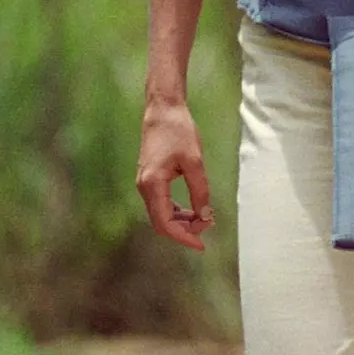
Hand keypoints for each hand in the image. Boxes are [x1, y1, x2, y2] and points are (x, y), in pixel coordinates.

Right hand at [136, 98, 214, 251]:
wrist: (163, 109)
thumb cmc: (179, 131)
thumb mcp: (195, 162)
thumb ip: (200, 191)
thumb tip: (205, 217)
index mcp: (153, 184)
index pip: (165, 224)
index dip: (183, 237)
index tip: (202, 245)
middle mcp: (144, 187)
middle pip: (161, 223)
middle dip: (184, 230)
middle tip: (208, 227)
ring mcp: (145, 183)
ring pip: (161, 215)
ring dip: (181, 221)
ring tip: (204, 218)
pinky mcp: (149, 178)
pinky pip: (161, 204)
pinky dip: (176, 211)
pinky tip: (193, 209)